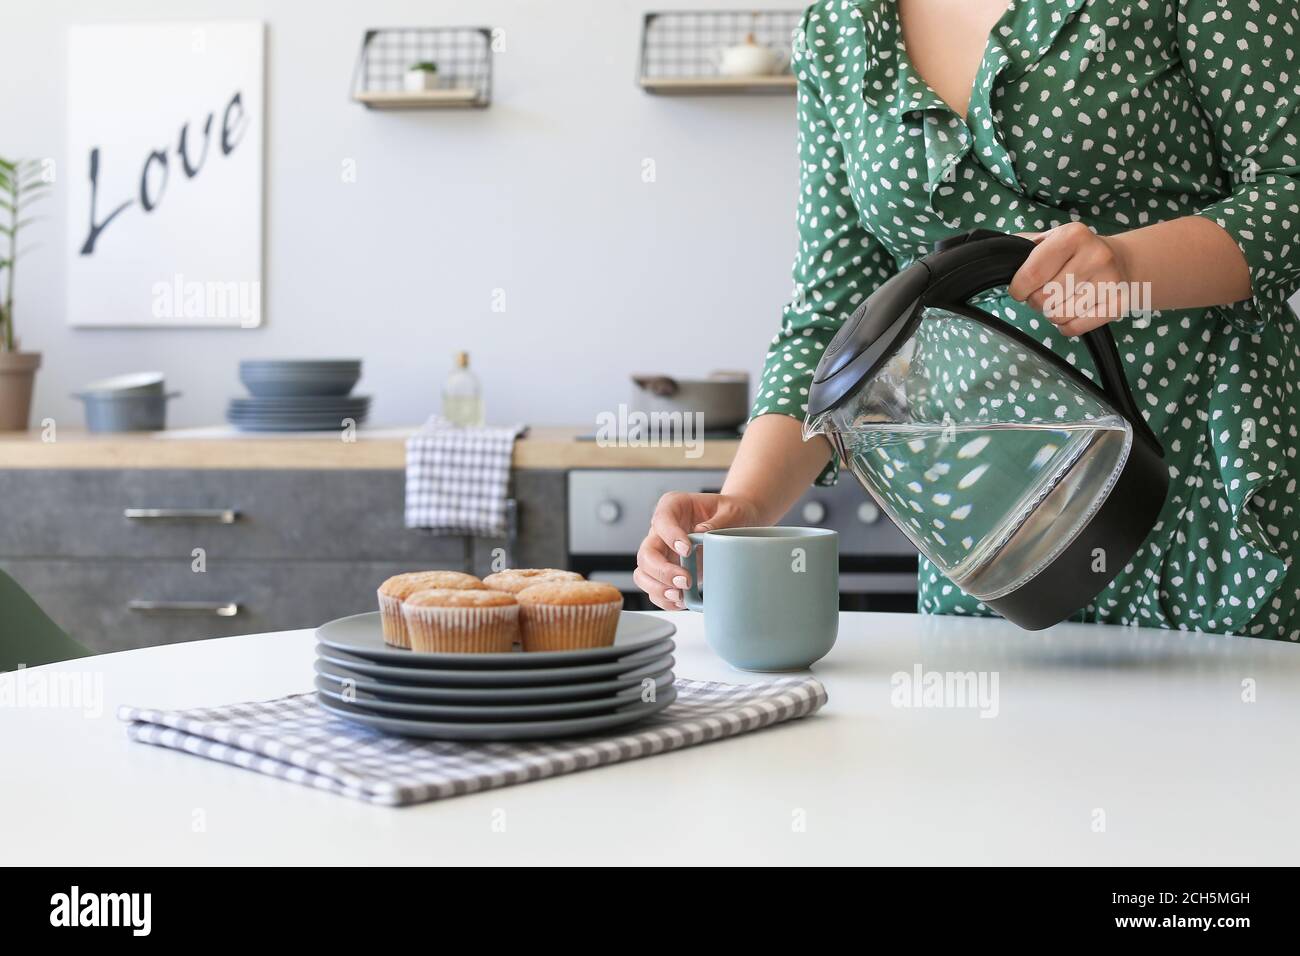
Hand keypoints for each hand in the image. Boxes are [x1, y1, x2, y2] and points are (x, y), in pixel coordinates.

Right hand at [634, 492, 760, 609]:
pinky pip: (655, 588)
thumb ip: (719, 521)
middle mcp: (661, 530)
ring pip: (644, 573)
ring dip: (658, 588)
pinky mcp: (667, 571)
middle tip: (685, 580)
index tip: (687, 550)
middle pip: (646, 552)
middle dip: (662, 571)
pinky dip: (664, 599)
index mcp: (673, 506)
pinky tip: (681, 601)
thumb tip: (702, 534)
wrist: (738, 525)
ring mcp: (662, 552)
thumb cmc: (732, 513)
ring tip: (680, 596)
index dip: (670, 536)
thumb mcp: (732, 511)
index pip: (661, 520)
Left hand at [1010, 222, 1136, 336]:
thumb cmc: (1074, 252)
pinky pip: (1075, 328)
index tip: (1020, 289)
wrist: (1122, 259)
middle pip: (1044, 299)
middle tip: (1045, 292)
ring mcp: (1110, 281)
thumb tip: (994, 259)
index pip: (1031, 274)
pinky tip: (1073, 309)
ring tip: (1061, 298)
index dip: (1018, 289)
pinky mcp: (1118, 304)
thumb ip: (1021, 248)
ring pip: (1058, 316)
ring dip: (1052, 313)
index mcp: (1073, 236)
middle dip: (1036, 301)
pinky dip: (1066, 325)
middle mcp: (1095, 256)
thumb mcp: (1049, 239)